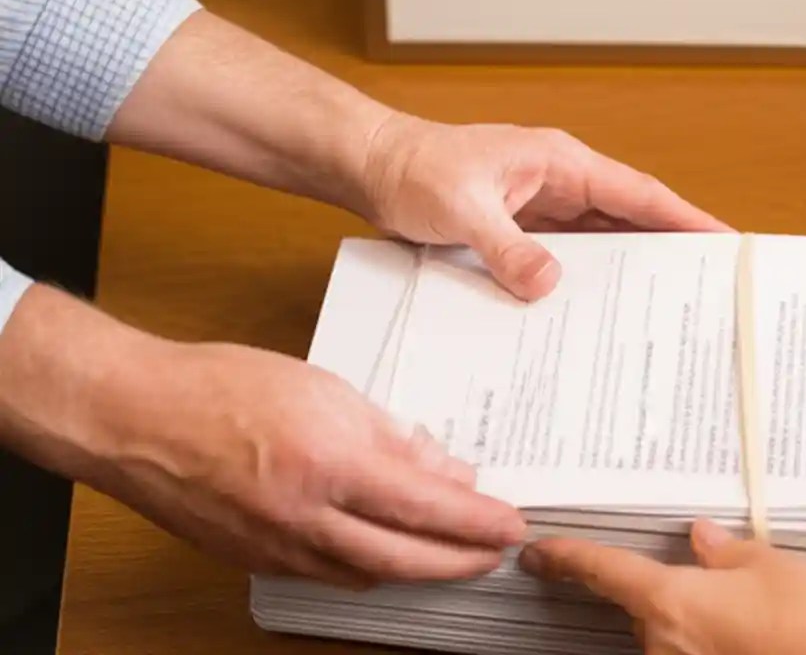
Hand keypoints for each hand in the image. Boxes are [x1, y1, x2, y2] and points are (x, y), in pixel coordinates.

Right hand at [0, 288, 524, 588]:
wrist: (134, 417)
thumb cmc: (220, 387)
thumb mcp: (325, 389)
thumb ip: (391, 434)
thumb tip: (444, 468)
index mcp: (329, 462)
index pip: (428, 507)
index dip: (478, 522)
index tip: (513, 524)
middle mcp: (306, 516)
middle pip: (406, 559)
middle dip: (462, 562)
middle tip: (498, 554)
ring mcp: (278, 547)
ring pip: (369, 575)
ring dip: (419, 570)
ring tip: (454, 554)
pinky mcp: (257, 559)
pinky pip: (329, 575)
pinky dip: (370, 568)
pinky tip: (387, 553)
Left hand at [361, 113, 730, 301]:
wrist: (372, 168)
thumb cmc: (415, 170)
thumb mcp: (462, 208)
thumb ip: (506, 245)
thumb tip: (549, 283)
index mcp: (560, 163)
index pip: (638, 195)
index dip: (684, 220)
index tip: (725, 243)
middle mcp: (560, 184)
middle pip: (630, 222)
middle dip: (668, 253)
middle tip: (707, 291)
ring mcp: (542, 210)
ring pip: (601, 244)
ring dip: (627, 273)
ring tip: (663, 314)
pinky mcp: (522, 232)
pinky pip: (566, 259)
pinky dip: (585, 283)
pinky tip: (596, 314)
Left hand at [520, 519, 805, 654]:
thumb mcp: (770, 565)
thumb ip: (726, 553)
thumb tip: (702, 540)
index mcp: (671, 602)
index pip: (604, 571)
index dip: (568, 559)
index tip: (540, 554)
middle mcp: (667, 646)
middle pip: (647, 610)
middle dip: (676, 594)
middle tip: (730, 587)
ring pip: (674, 640)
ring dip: (700, 625)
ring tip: (759, 619)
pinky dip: (717, 646)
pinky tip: (757, 640)